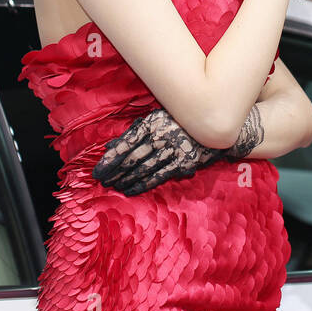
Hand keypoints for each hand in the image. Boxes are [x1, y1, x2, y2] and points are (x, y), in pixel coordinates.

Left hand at [92, 108, 221, 195]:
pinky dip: (143, 185)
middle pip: (132, 158)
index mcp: (152, 123)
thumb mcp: (156, 120)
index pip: (126, 143)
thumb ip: (133, 133)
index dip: (110, 158)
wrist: (213, 127)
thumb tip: (109, 147)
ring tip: (114, 187)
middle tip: (102, 181)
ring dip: (126, 180)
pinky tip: (130, 190)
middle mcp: (162, 136)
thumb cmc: (179, 122)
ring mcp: (173, 151)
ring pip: (143, 169)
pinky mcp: (183, 164)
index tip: (98, 169)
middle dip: (115, 171)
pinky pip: (159, 176)